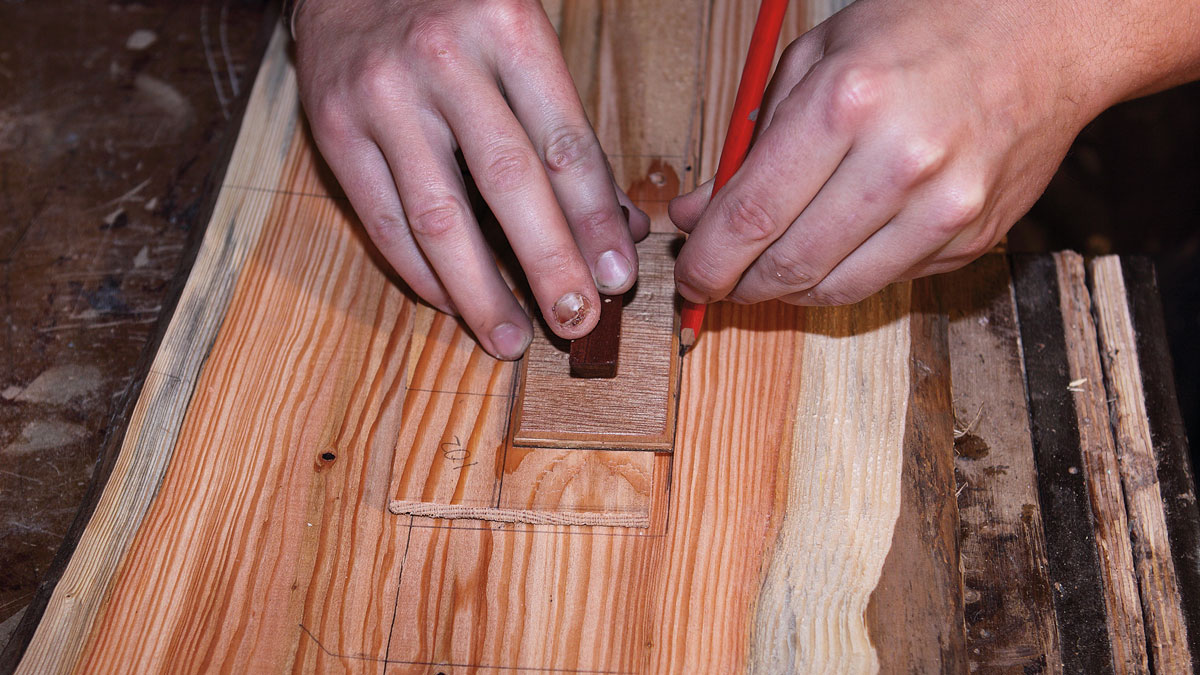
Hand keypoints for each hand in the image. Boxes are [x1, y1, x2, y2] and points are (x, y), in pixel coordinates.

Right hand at [293, 0, 649, 358]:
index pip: (563, 143)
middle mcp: (443, 59)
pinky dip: (422, 273)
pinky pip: (384, 221)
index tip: (619, 276)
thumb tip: (620, 227)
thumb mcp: (524, 45)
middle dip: (548, 264)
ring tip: (512, 337)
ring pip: (438, 216)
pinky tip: (454, 302)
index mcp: (508, 28)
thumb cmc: (455, 13)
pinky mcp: (334, 130)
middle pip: (507, 183)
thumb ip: (568, 131)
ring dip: (480, 290)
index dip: (595, 220)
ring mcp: (382, 96)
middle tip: (576, 320)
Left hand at [670, 0, 1131, 305]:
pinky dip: (847, 274)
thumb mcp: (816, 60)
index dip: (707, 261)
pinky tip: (840, 243)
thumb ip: (750, 143)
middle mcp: (901, 161)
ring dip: (789, 290)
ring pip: (837, 289)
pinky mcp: (973, 237)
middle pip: (790, 265)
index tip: (689, 275)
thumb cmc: (919, 32)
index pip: (752, 215)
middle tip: (721, 281)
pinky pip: (887, 280)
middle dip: (740, 285)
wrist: (1043, 33)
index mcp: (848, 102)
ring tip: (772, 268)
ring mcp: (945, 207)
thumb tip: (698, 215)